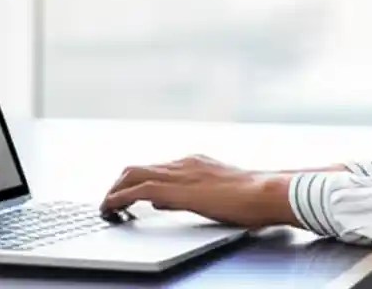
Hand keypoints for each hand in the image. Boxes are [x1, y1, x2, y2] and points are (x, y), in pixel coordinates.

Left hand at [100, 154, 297, 228]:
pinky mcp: (176, 189)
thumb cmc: (254, 197)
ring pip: (133, 174)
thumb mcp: (221, 192)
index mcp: (196, 162)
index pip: (157, 168)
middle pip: (138, 167)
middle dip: (120, 184)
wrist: (266, 192)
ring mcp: (179, 173)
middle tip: (110, 202)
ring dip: (114, 190)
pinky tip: (110, 209)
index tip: (129, 195)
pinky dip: (118, 198)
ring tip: (105, 207)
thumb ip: (194, 194)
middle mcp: (184, 163)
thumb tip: (167, 202)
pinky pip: (137, 190)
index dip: (138, 181)